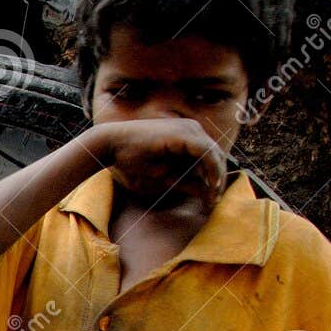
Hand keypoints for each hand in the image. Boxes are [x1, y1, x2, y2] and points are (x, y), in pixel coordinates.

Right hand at [89, 118, 224, 207]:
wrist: (111, 145)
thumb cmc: (131, 160)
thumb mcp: (163, 175)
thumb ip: (184, 181)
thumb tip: (205, 192)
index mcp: (187, 135)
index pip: (209, 156)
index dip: (214, 177)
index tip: (212, 197)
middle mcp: (192, 129)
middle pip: (216, 155)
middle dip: (219, 179)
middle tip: (215, 201)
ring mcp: (189, 129)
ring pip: (215, 154)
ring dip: (217, 177)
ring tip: (213, 198)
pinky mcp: (185, 134)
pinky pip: (207, 153)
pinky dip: (212, 169)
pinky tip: (213, 185)